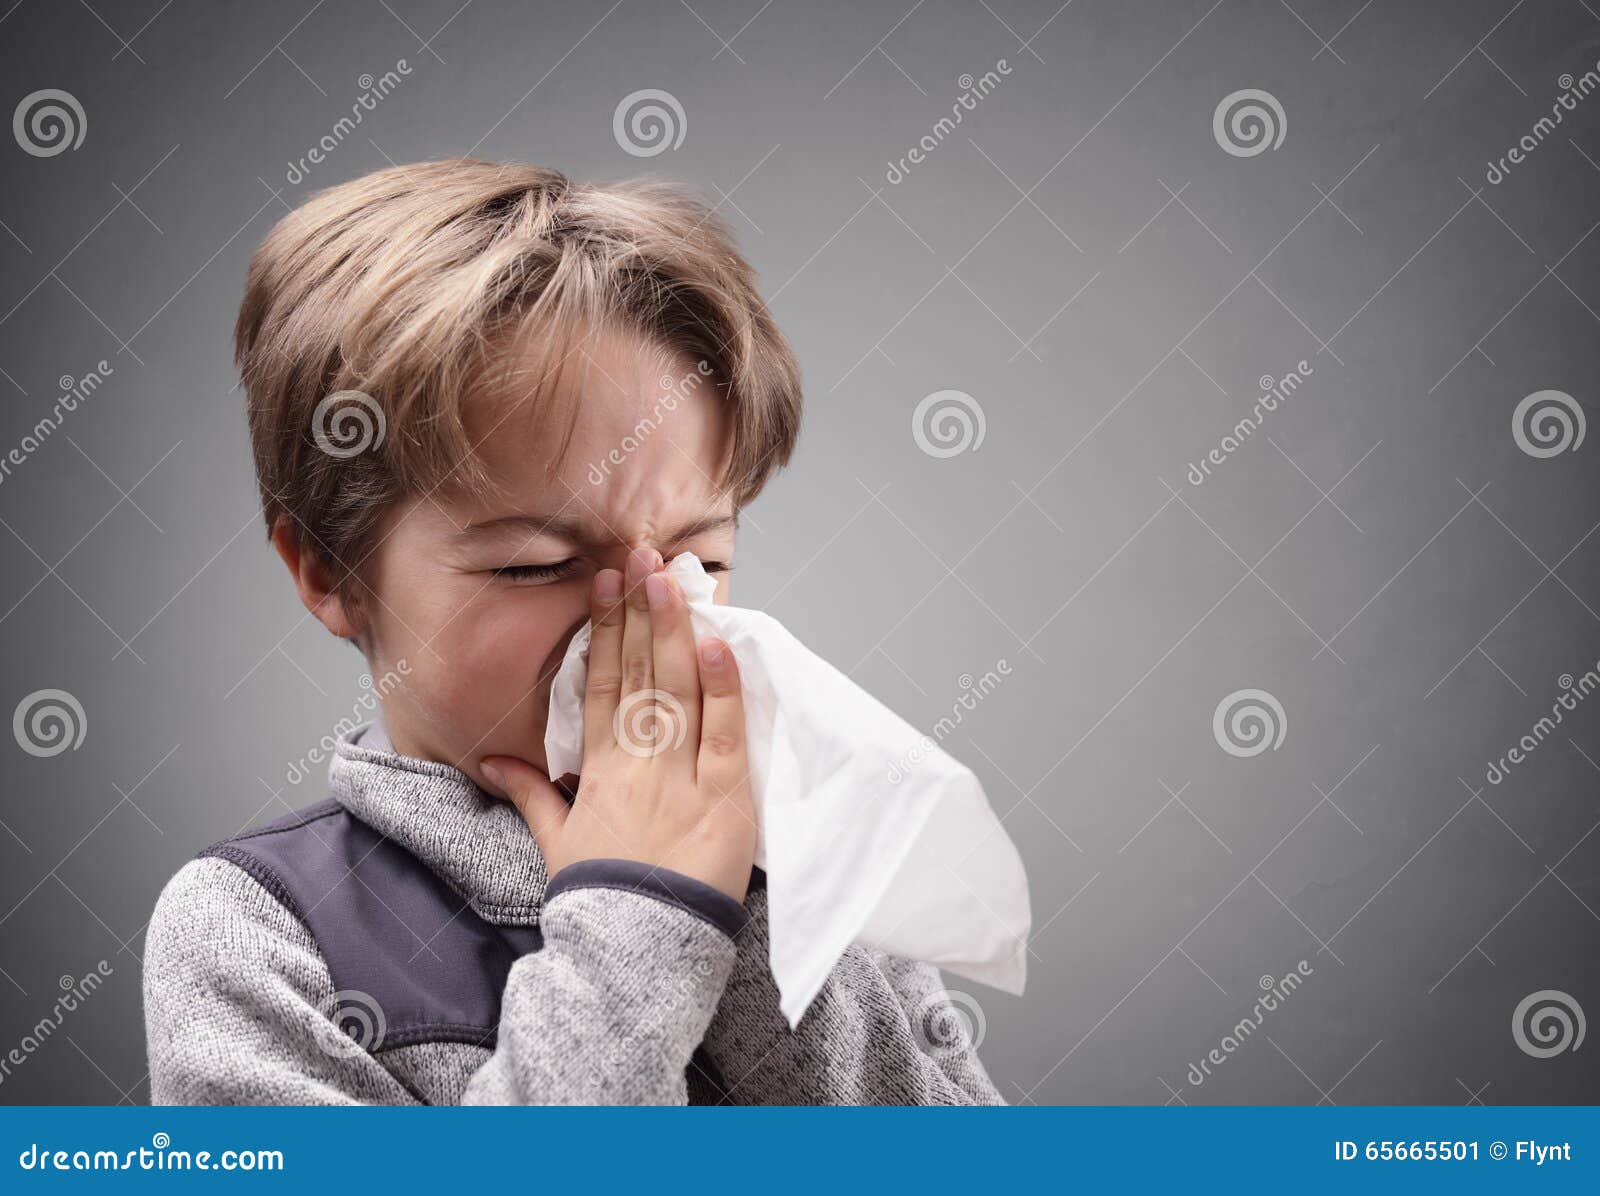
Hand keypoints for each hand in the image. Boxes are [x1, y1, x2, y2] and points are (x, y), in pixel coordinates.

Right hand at [480, 547, 756, 902]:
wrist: (636, 952)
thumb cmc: (600, 898)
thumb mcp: (556, 842)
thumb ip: (530, 793)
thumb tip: (490, 763)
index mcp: (599, 769)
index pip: (600, 684)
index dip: (603, 629)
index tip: (606, 583)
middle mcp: (638, 764)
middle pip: (639, 673)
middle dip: (641, 611)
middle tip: (642, 556)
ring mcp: (682, 779)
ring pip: (678, 692)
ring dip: (676, 631)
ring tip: (674, 579)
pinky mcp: (725, 800)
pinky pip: (724, 735)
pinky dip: (723, 689)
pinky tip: (717, 644)